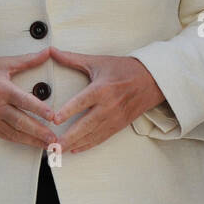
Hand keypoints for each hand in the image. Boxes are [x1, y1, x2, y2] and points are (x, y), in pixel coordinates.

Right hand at [0, 48, 56, 148]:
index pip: (23, 101)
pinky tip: (33, 144)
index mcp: (1, 89)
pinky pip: (7, 137)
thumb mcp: (1, 63)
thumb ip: (26, 60)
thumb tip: (47, 52)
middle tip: (55, 138)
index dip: (39, 109)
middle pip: (21, 121)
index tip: (52, 116)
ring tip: (48, 145)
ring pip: (15, 133)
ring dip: (33, 141)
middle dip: (39, 131)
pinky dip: (21, 142)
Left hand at [47, 48, 165, 153]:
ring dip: (75, 144)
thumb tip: (52, 52)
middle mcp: (108, 105)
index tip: (55, 120)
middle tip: (53, 145)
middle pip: (86, 124)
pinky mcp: (119, 125)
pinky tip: (76, 149)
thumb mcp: (98, 62)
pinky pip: (101, 138)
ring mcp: (114, 118)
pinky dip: (88, 145)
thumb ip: (72, 59)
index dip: (68, 111)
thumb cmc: (125, 70)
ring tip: (59, 151)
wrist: (151, 80)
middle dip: (69, 137)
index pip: (82, 101)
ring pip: (92, 135)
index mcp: (102, 89)